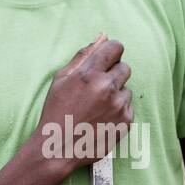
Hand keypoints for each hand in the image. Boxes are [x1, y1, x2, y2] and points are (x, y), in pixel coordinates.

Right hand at [37, 34, 132, 169]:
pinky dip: (118, 111)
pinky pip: (128, 107)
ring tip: (96, 107)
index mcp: (89, 74)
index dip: (111, 51)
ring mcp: (119, 106)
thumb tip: (101, 37)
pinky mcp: (126, 122)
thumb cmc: (56, 110)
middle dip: (113, 73)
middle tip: (97, 87)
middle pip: (124, 67)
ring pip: (126, 89)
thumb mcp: (61, 79)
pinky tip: (101, 118)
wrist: (59, 147)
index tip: (107, 58)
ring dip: (115, 94)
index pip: (115, 47)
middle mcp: (107, 87)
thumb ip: (82, 56)